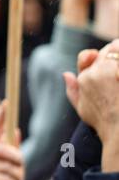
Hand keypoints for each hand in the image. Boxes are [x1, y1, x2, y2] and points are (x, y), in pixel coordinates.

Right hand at [0, 103, 22, 179]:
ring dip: (17, 177)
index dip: (0, 117)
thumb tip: (15, 129)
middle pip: (7, 151)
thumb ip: (12, 149)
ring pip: (9, 166)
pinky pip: (6, 178)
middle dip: (18, 161)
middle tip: (19, 171)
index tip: (6, 103)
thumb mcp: (12, 166)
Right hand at [64, 40, 118, 169]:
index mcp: (83, 79)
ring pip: (115, 49)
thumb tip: (66, 74)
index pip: (88, 56)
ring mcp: (108, 71)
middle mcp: (93, 72)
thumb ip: (72, 90)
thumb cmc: (103, 122)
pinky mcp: (116, 72)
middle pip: (107, 50)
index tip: (104, 59)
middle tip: (117, 70)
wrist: (117, 130)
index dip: (97, 55)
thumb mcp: (83, 108)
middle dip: (114, 52)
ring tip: (118, 73)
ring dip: (118, 52)